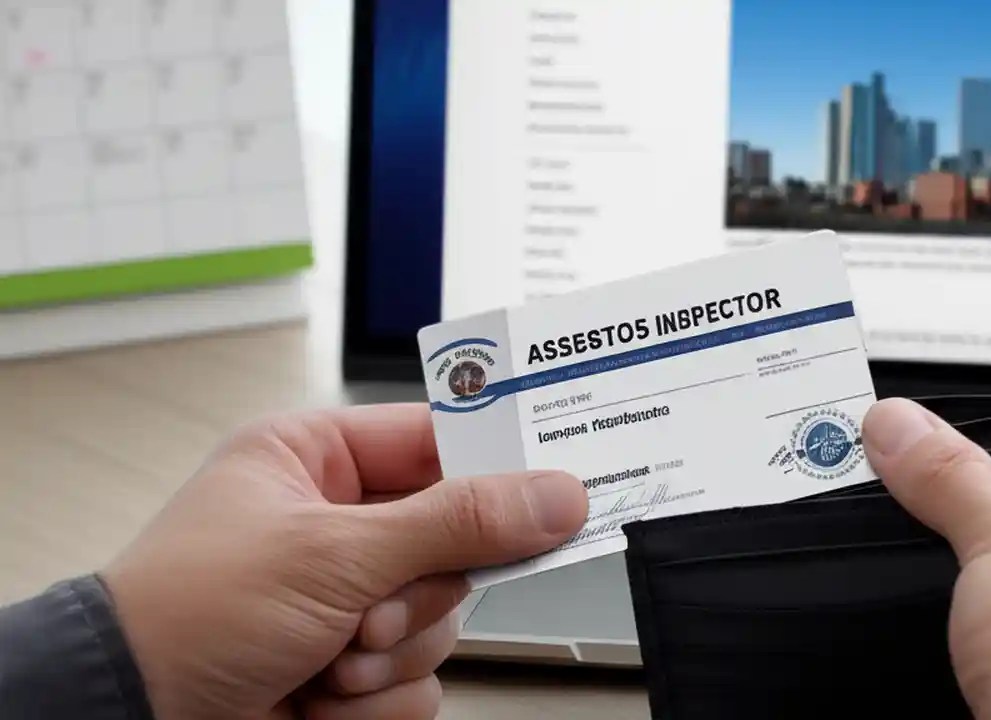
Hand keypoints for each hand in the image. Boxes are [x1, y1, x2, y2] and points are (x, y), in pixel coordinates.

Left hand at [100, 404, 586, 719]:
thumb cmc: (187, 613)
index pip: (439, 442)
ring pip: (444, 619)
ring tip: (329, 657)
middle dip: (415, 593)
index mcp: (318, 460)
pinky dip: (375, 700)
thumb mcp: (332, 552)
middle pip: (455, 543)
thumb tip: (552, 495)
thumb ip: (455, 523)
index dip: (497, 465)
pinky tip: (319, 692)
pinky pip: (420, 681)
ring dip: (391, 654)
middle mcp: (338, 525)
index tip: (556, 483)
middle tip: (371, 607)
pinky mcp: (353, 666)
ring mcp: (348, 599)